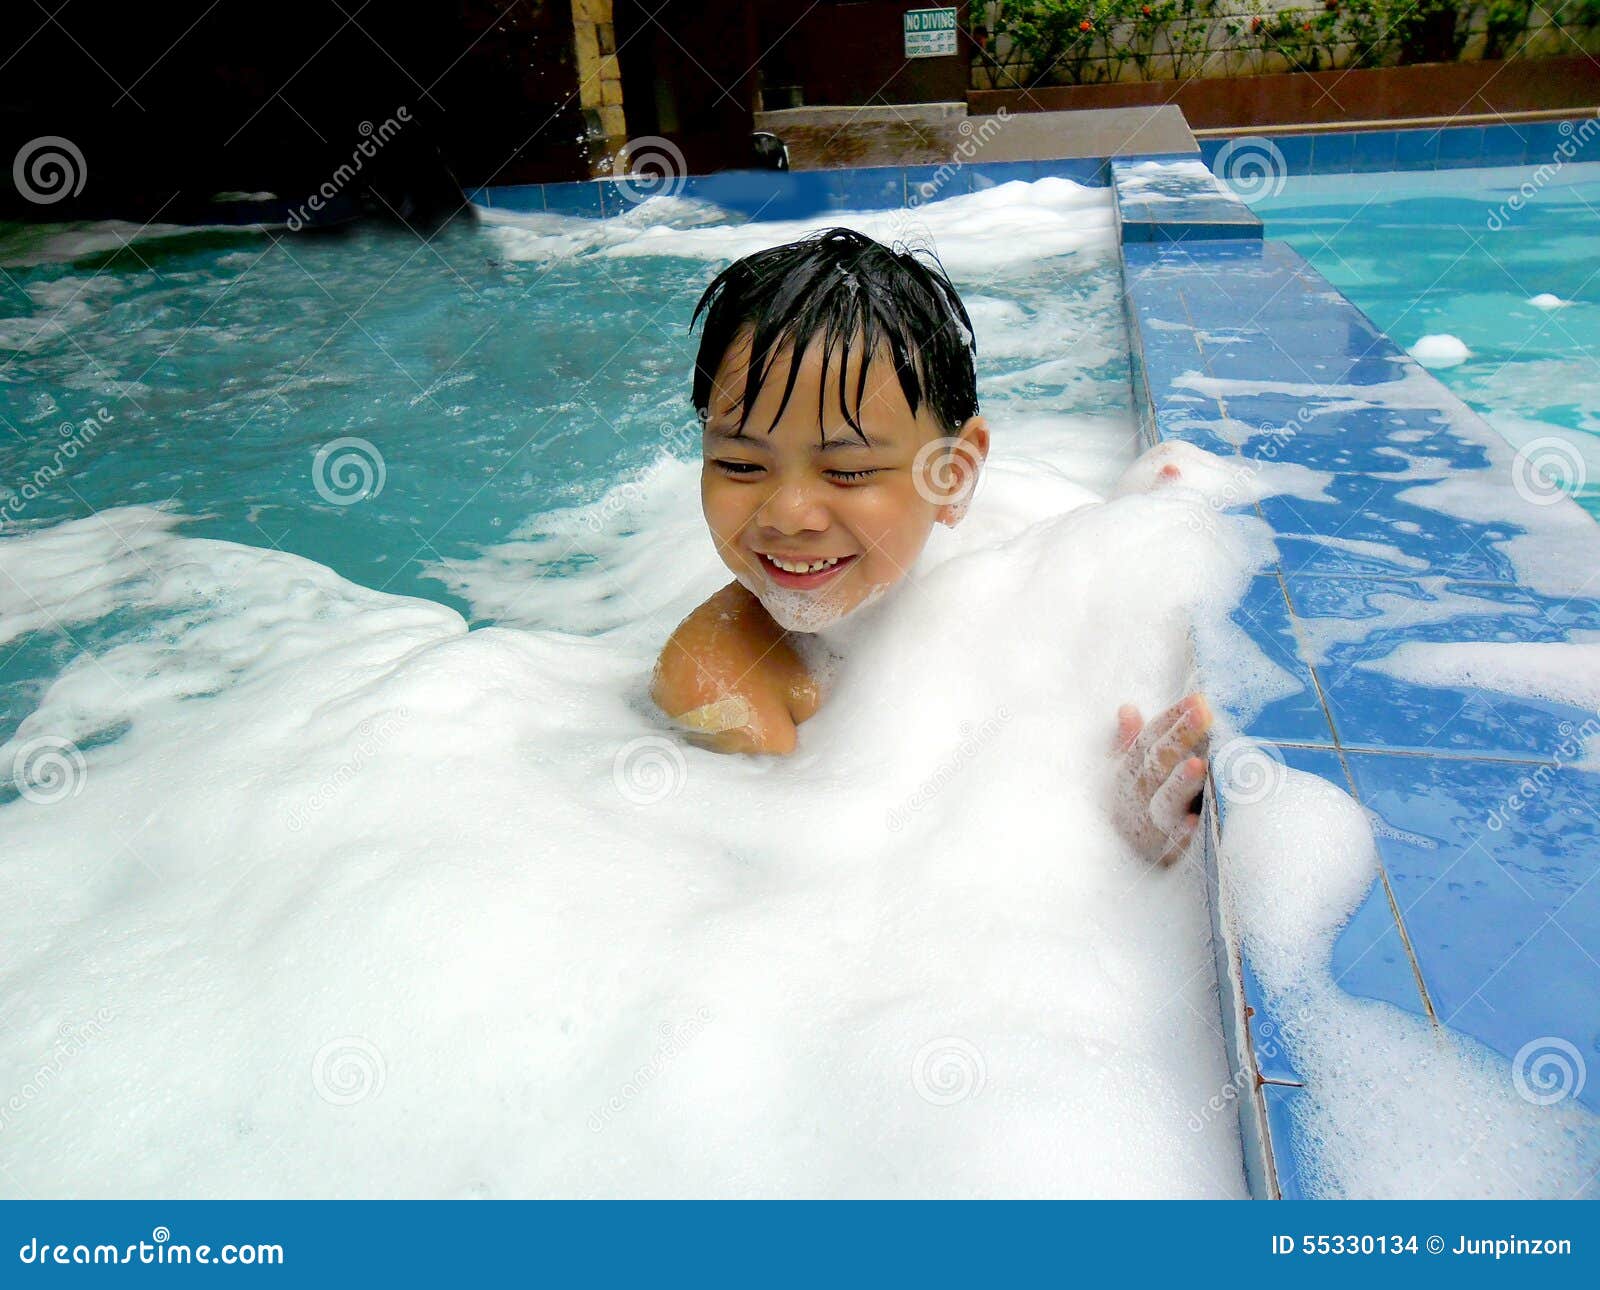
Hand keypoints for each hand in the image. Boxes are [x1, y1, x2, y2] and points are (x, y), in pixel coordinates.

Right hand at [1112, 694, 1211, 864]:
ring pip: (1164, 800)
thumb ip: (1129, 742)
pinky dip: (1181, 835)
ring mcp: (1148, 823)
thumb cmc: (1130, 808)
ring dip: (1180, 783)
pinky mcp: (1162, 853)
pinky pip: (1171, 844)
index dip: (1172, 717)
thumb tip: (1127, 708)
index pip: (1150, 737)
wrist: (1115, 864)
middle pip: (1159, 761)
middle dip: (1181, 735)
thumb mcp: (1123, 773)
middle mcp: (1137, 794)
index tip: (1198, 698)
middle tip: (1204, 712)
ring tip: (1198, 764)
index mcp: (1130, 771)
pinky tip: (1194, 823)